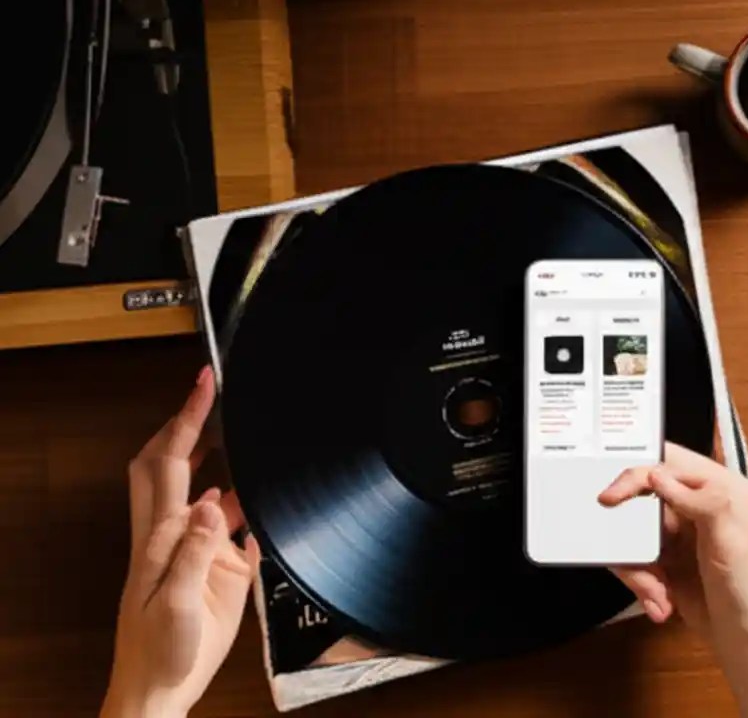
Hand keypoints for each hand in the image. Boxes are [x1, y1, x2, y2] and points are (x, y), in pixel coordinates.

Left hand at [102, 367, 259, 717]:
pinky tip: (265, 505)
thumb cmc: (157, 654)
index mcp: (161, 537)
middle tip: (215, 396)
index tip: (203, 384)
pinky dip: (250, 510)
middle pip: (173, 464)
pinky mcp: (221, 572)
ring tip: (254, 441)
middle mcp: (178, 535)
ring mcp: (198, 551)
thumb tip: (211, 505)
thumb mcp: (177, 605)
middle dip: (189, 424)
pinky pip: (237, 530)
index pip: (170, 462)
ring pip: (212, 493)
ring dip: (229, 464)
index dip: (187, 418)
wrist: (159, 692)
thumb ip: (193, 554)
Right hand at [598, 442, 747, 640]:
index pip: (669, 463)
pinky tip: (661, 600)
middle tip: (628, 554)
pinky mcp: (666, 558)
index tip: (612, 497)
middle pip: (643, 497)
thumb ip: (701, 500)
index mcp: (720, 488)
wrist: (743, 637)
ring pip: (633, 532)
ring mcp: (680, 532)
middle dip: (630, 531)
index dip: (637, 475)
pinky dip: (641, 582)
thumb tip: (660, 475)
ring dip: (638, 567)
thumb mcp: (730, 540)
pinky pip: (635, 559)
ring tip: (656, 591)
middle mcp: (697, 504)